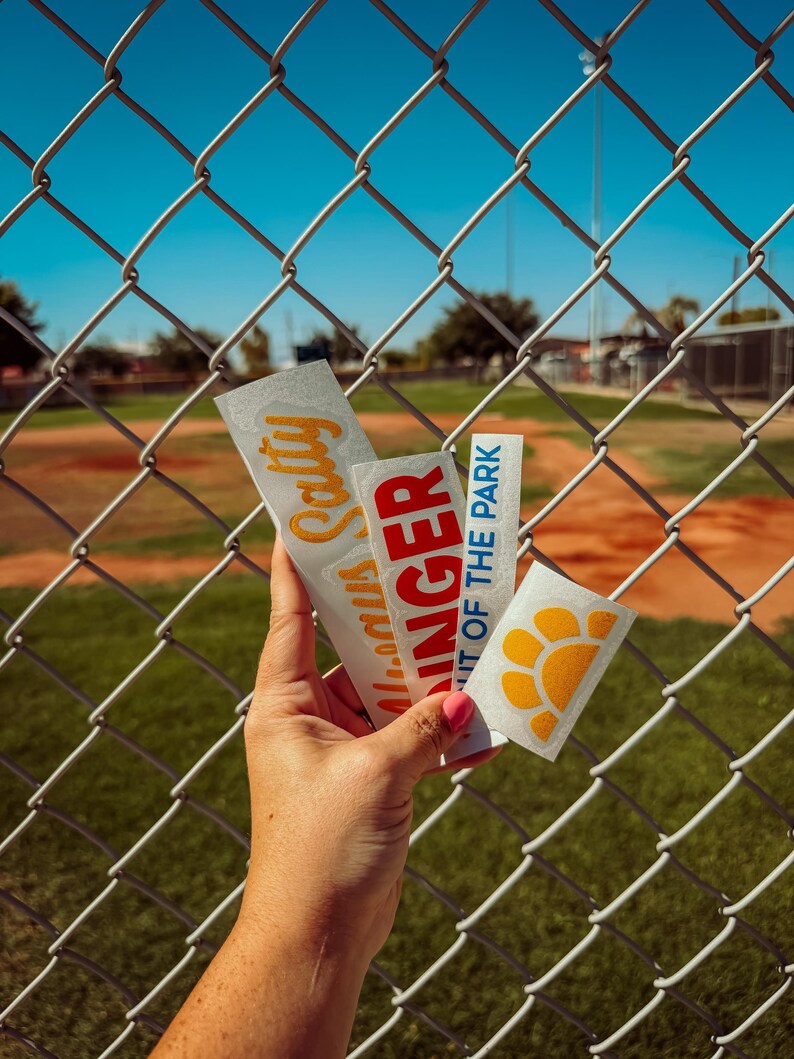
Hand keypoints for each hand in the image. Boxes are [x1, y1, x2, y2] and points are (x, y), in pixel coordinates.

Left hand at [239, 536, 501, 965]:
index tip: (305, 523)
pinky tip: (486, 725)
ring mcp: (342, 752)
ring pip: (390, 696)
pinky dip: (443, 736)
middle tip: (428, 577)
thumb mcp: (376, 776)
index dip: (297, 569)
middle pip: (354, 651)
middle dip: (393, 621)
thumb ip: (423, 729)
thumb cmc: (322, 851)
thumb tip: (465, 698)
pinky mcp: (371, 783)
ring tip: (473, 641)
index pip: (292, 619)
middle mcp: (310, 720)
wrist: (318, 938)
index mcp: (287, 706)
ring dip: (430, 680)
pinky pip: (411, 741)